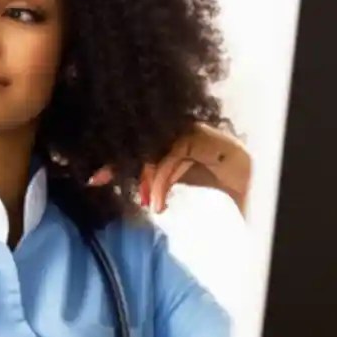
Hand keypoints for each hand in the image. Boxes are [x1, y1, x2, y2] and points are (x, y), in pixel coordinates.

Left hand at [88, 123, 250, 215]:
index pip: (129, 146)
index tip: (93, 179)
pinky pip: (170, 158)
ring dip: (147, 182)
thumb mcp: (172, 178)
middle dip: (115, 164)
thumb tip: (138, 197)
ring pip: (151, 153)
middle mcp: (168, 131)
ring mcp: (181, 131)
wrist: (244, 171)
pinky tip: (159, 202)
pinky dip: (161, 181)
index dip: (110, 161)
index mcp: (160, 139)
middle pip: (134, 145)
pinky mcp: (195, 137)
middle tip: (97, 180)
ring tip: (149, 205)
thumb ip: (153, 182)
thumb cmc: (207, 172)